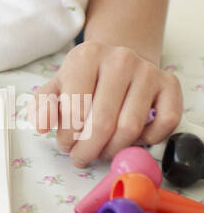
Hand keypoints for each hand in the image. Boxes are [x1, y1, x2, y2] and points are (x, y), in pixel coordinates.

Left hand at [31, 40, 183, 167]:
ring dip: (113, 149)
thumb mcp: (58, 86)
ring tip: (102, 151)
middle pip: (103, 122)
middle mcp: (121, 59)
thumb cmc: (85, 78)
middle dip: (88, 149)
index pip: (76, 108)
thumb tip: (42, 126)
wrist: (117, 60)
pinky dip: (148, 139)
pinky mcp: (170, 83)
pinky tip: (133, 137)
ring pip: (131, 127)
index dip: (68, 136)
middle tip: (81, 158)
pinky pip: (165, 123)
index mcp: (88, 55)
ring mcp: (148, 70)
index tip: (65, 146)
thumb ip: (44, 105)